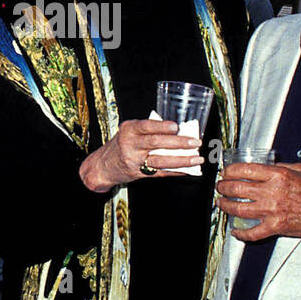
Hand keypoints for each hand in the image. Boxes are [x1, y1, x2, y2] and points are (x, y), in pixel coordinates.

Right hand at [79, 119, 201, 191]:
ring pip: (161, 161)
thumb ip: (149, 129)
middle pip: (156, 143)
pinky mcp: (139, 173)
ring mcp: (135, 161)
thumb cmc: (121, 144)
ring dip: (181, 160)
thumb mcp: (130, 131)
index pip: (146, 126)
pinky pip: (161, 173)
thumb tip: (179, 130)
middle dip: (178, 143)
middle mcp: (130, 144)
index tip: (176, 126)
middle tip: (195, 142)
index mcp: (129, 129)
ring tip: (197, 159)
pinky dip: (176, 171)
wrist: (103, 166)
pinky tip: (188, 170)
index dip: (162, 126)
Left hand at [216, 162, 300, 242]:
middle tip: (220, 187)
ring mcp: (272, 211)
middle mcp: (272, 192)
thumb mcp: (299, 170)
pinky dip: (241, 234)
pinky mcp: (275, 227)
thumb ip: (281, 167)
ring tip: (221, 203)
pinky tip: (236, 232)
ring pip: (239, 209)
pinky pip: (252, 232)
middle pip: (237, 188)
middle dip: (223, 187)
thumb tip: (266, 166)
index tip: (226, 172)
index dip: (230, 171)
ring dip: (226, 206)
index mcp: (277, 175)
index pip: (245, 170)